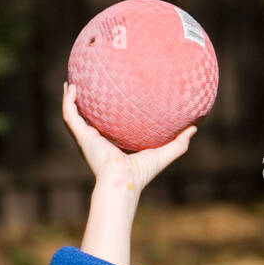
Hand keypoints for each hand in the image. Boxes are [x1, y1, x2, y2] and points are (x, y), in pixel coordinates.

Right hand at [62, 81, 196, 193]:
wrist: (122, 181)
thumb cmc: (141, 174)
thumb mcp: (163, 154)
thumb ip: (179, 142)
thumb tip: (195, 127)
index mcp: (111, 146)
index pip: (107, 128)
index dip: (106, 115)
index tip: (109, 99)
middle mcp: (96, 142)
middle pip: (87, 121)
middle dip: (84, 106)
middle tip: (85, 87)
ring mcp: (86, 139)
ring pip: (73, 116)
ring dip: (70, 99)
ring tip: (71, 82)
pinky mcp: (81, 136)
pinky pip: (70, 114)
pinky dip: (68, 100)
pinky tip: (71, 85)